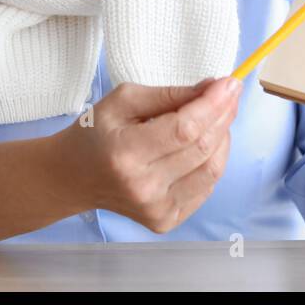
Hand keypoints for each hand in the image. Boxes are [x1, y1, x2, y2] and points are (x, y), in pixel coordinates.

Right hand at [54, 77, 241, 232]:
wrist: (74, 177)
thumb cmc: (96, 132)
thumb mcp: (123, 100)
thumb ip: (168, 94)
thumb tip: (212, 89)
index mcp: (126, 153)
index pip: (184, 129)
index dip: (213, 105)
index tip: (230, 83)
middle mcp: (143, 187)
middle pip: (202, 148)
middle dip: (223, 115)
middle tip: (230, 93)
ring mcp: (157, 209)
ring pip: (212, 169)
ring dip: (223, 137)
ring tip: (217, 117)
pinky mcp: (166, 221)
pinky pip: (206, 188)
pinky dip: (212, 161)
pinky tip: (203, 144)